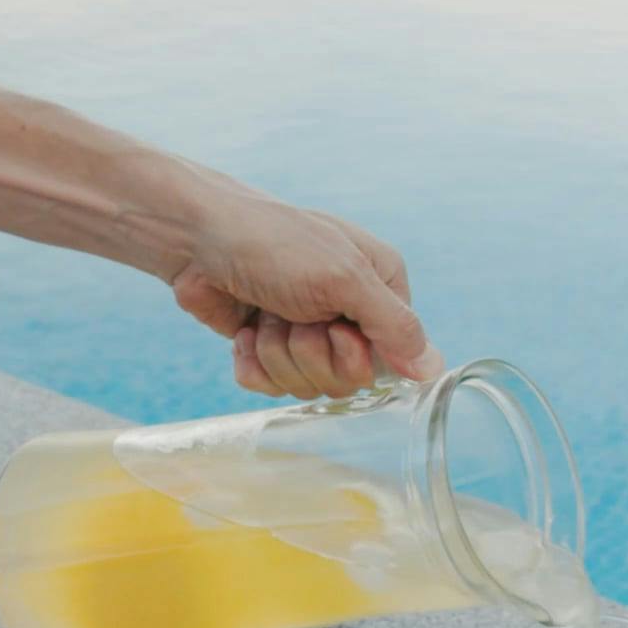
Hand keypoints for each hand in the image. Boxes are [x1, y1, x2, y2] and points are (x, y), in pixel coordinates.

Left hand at [170, 178, 442, 399]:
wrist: (195, 240)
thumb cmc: (273, 245)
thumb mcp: (342, 278)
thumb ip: (393, 325)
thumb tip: (432, 369)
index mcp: (380, 286)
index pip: (393, 357)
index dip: (357, 354)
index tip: (334, 326)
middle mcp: (349, 312)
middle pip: (348, 378)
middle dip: (310, 353)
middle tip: (290, 314)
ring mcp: (308, 331)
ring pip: (307, 386)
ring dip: (277, 353)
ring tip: (264, 314)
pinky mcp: (270, 348)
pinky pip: (272, 387)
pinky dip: (253, 363)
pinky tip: (244, 333)